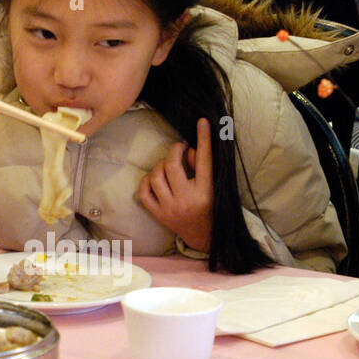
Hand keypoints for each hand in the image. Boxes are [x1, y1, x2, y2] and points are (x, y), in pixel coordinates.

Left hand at [138, 118, 212, 250]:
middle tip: (179, 148)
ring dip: (161, 164)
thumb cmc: (211, 206)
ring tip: (169, 164)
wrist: (205, 237)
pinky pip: (144, 192)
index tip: (202, 121)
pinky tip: (155, 178)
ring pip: (156, 177)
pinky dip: (146, 180)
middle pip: (173, 166)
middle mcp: (186, 200)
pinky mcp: (159, 215)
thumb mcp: (214, 186)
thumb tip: (189, 149)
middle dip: (174, 150)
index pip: (204, 159)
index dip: (203, 138)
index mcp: (206, 191)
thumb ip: (203, 166)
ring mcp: (170, 208)